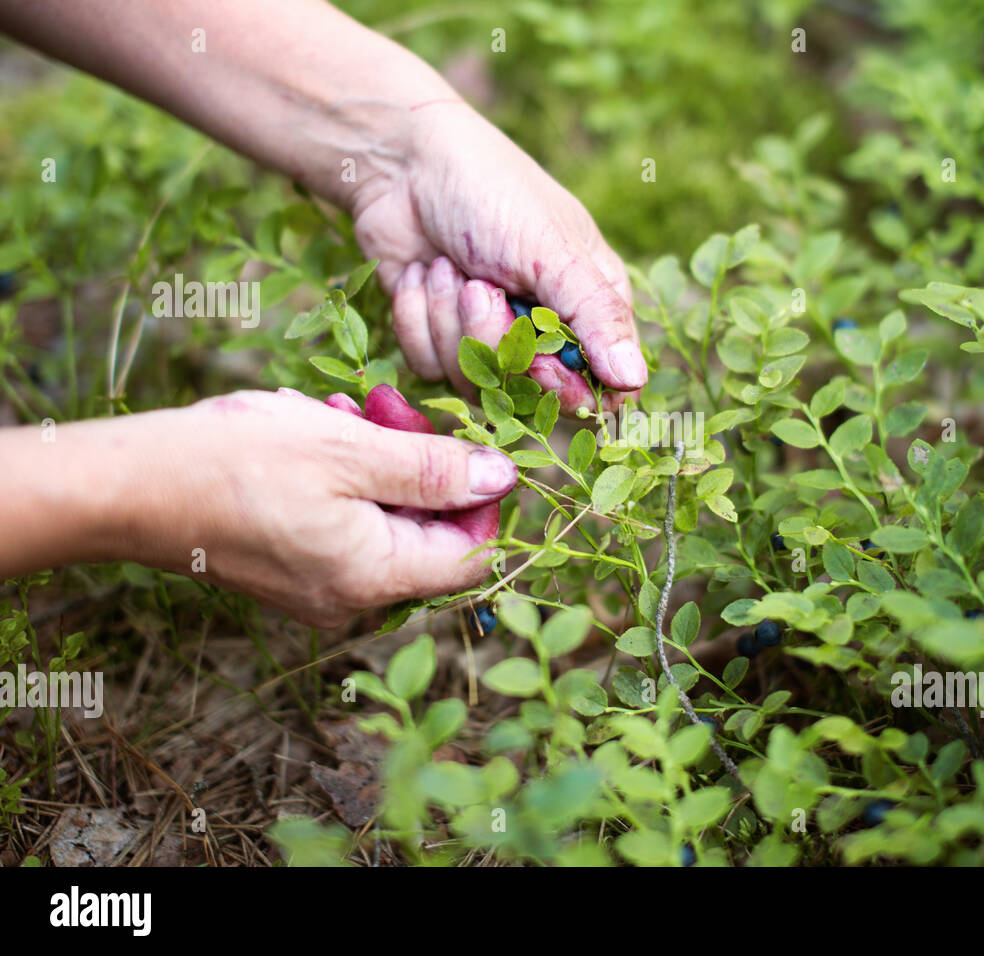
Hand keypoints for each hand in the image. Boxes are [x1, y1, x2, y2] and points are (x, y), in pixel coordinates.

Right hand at [115, 388, 516, 626]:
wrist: (128, 487)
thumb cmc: (235, 463)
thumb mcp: (352, 450)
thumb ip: (435, 469)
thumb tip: (505, 477)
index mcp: (377, 579)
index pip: (472, 556)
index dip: (483, 499)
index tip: (461, 440)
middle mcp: (354, 599)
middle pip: (430, 535)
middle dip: (422, 464)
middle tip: (386, 407)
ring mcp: (320, 589)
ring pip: (387, 521)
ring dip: (380, 460)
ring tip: (341, 412)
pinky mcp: (292, 570)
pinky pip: (347, 525)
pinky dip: (346, 477)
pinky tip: (316, 433)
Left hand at [351, 104, 646, 415]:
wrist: (401, 164)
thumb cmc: (491, 190)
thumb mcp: (553, 250)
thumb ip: (597, 316)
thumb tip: (634, 379)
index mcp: (590, 304)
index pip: (601, 386)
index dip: (568, 386)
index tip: (539, 357)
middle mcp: (545, 328)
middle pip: (532, 392)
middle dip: (496, 339)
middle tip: (479, 284)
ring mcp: (490, 335)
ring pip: (476, 382)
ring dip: (450, 322)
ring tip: (448, 267)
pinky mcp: (440, 337)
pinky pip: (430, 367)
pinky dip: (419, 320)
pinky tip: (422, 275)